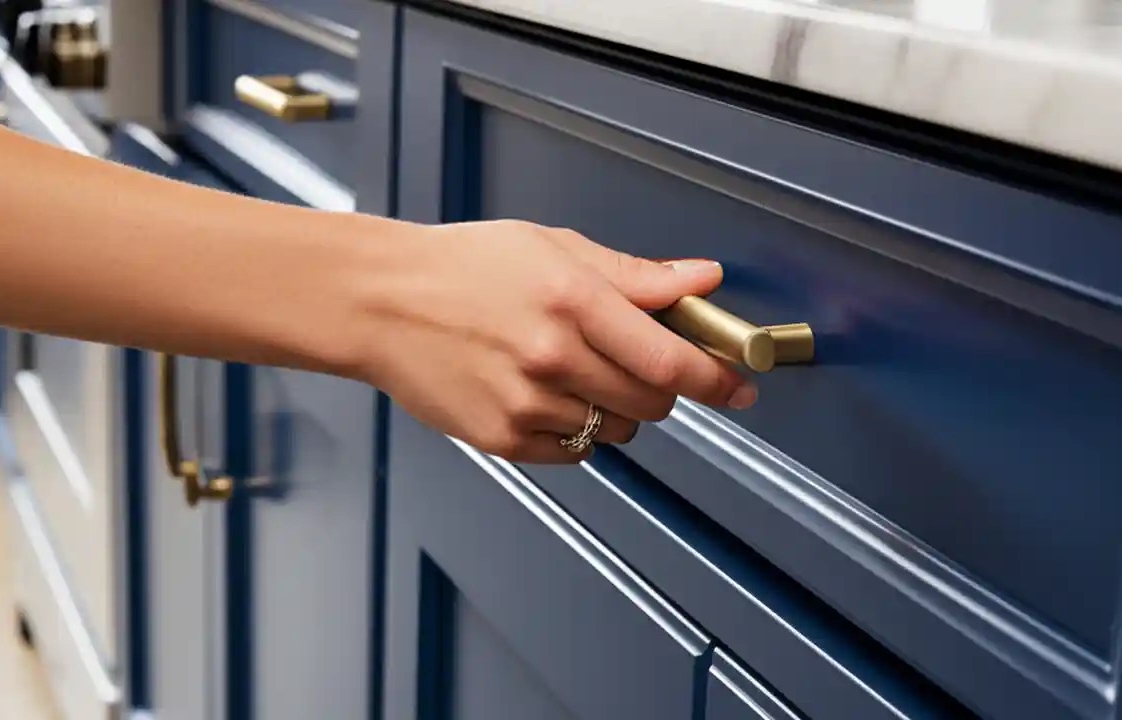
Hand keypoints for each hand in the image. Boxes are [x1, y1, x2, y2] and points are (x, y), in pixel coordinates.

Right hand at [352, 220, 755, 463]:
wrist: (381, 302)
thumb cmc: (463, 267)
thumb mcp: (552, 248)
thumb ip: (635, 276)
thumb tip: (702, 281)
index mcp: (574, 301)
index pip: (672, 360)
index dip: (718, 380)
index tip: (740, 388)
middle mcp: (554, 357)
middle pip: (653, 404)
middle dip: (661, 390)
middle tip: (636, 364)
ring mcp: (527, 404)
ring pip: (615, 432)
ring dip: (615, 410)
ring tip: (572, 372)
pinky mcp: (502, 439)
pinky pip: (573, 452)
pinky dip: (575, 431)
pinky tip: (543, 395)